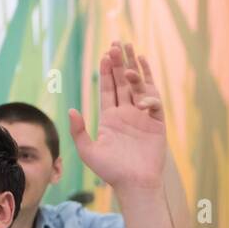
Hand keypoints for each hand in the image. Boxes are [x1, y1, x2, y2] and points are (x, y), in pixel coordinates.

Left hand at [69, 42, 165, 189]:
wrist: (134, 184)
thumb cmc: (111, 171)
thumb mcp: (89, 151)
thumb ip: (79, 131)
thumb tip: (71, 110)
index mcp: (111, 119)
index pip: (109, 89)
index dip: (107, 72)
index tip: (105, 54)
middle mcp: (127, 115)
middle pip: (123, 83)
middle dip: (120, 63)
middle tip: (117, 43)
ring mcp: (143, 118)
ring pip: (139, 87)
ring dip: (135, 69)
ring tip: (131, 49)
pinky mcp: (157, 124)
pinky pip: (154, 102)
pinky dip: (149, 87)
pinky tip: (143, 73)